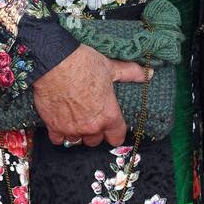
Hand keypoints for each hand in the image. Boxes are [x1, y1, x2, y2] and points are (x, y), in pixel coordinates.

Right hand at [32, 44, 151, 148]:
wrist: (55, 62)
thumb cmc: (84, 64)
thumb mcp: (111, 67)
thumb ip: (130, 73)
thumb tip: (149, 73)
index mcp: (108, 115)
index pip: (117, 137)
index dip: (116, 133)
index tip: (113, 128)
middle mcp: (91, 126)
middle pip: (96, 141)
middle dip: (95, 131)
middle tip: (92, 117)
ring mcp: (72, 128)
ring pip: (78, 141)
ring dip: (78, 133)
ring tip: (76, 119)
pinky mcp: (54, 127)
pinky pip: (59, 139)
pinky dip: (60, 133)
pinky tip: (60, 122)